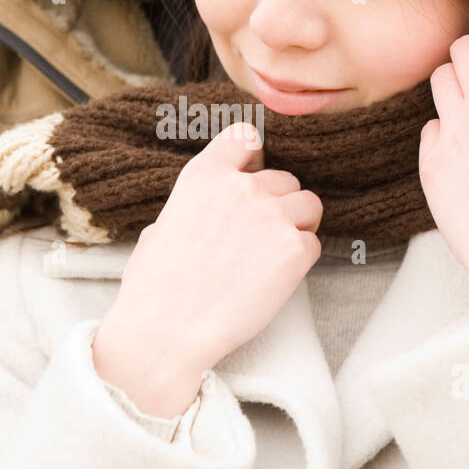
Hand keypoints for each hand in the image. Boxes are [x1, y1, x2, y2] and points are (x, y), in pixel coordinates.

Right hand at [92, 121, 322, 415]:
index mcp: (204, 175)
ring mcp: (272, 215)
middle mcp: (241, 187)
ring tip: (273, 255)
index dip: (253, 156)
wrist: (166, 332)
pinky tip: (275, 279)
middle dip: (276, 203)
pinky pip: (313, 244)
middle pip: (283, 178)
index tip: (252, 173)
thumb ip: (195, 207)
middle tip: (259, 236)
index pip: (245, 136)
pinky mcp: (295, 249)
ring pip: (308, 205)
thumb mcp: (162, 227)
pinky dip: (301, 260)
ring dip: (297, 225)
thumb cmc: (154, 289)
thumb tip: (210, 214)